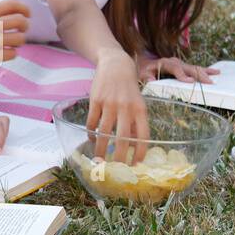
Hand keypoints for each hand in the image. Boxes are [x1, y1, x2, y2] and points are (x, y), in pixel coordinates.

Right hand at [0, 0, 29, 76]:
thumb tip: (19, 13)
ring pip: (20, 39)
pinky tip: (2, 54)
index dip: (25, 9)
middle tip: (21, 32)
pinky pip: (14, 54)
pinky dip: (11, 54)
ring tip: (11, 44)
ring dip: (19, 42)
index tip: (27, 15)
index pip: (13, 4)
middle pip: (21, 21)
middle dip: (25, 27)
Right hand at [86, 48, 149, 163]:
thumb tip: (133, 144)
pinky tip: (92, 139)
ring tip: (99, 159)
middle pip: (123, 138)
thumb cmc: (129, 87)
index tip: (136, 165)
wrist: (115, 65)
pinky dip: (91, 133)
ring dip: (101, 149)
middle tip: (115, 169)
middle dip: (119, 157)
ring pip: (104, 133)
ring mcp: (109, 104)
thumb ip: (136, 122)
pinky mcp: (95, 101)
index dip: (140, 152)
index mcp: (140, 110)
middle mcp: (126, 107)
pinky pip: (92, 122)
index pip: (143, 136)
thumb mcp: (138, 103)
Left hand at [137, 56, 219, 83]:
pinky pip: (196, 68)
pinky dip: (206, 70)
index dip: (183, 75)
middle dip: (199, 75)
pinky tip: (216, 72)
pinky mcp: (184, 66)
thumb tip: (151, 80)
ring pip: (194, 67)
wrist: (146, 60)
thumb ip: (146, 76)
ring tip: (216, 75)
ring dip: (205, 72)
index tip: (190, 82)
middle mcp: (175, 62)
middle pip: (189, 68)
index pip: (175, 69)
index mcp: (165, 63)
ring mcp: (180, 63)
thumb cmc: (144, 69)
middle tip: (209, 82)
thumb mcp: (142, 73)